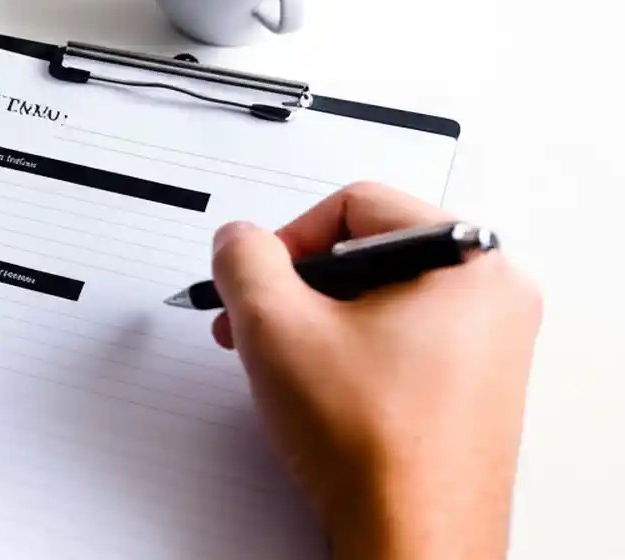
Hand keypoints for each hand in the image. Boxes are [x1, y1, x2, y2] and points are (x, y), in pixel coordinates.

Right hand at [210, 183, 540, 559]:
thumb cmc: (373, 448)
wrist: (413, 542)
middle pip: (368, 252)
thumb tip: (239, 242)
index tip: (259, 281)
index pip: (357, 205)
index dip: (289, 239)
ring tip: (280, 363)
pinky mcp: (470, 388)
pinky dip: (348, 352)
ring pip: (379, 299)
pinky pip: (399, 341)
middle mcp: (493, 298)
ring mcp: (488, 347)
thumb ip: (244, 261)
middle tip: (256, 323)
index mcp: (469, 262)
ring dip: (315, 321)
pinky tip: (317, 390)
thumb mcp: (276, 327)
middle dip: (296, 287)